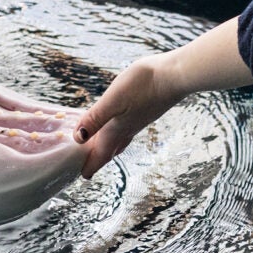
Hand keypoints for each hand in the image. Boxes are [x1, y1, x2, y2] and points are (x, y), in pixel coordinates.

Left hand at [75, 54, 184, 179]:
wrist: (175, 75)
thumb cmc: (144, 85)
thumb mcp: (113, 100)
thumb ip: (95, 119)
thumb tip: (78, 138)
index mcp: (117, 129)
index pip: (102, 154)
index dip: (91, 166)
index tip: (83, 176)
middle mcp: (128, 128)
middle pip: (110, 150)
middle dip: (98, 159)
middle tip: (88, 165)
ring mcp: (139, 119)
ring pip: (120, 139)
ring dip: (108, 146)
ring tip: (100, 148)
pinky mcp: (146, 110)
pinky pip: (128, 127)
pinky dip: (118, 131)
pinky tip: (120, 123)